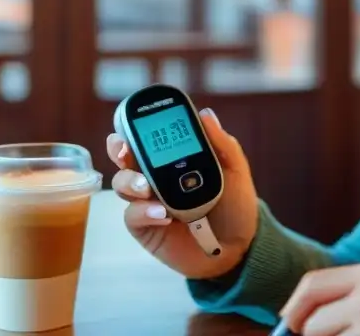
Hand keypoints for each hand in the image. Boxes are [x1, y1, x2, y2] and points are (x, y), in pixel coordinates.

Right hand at [105, 108, 258, 279]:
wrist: (239, 245)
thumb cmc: (236, 205)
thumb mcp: (235, 170)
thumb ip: (221, 143)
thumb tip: (206, 114)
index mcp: (176, 161)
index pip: (150, 141)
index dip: (136, 130)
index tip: (134, 123)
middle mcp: (157, 179)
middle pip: (128, 160)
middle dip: (120, 150)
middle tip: (125, 151)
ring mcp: (149, 203)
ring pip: (124, 185)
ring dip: (130, 182)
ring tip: (146, 187)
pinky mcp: (147, 228)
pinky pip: (133, 215)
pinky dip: (143, 211)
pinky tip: (162, 214)